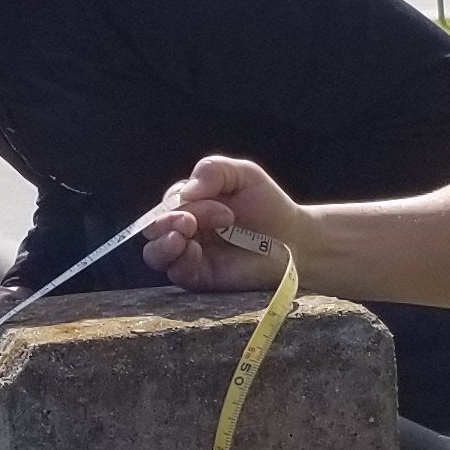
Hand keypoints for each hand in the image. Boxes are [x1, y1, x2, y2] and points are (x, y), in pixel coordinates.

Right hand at [140, 155, 306, 291]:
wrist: (295, 239)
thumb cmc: (267, 205)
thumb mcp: (242, 174)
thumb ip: (213, 170)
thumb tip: (184, 193)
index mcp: (190, 206)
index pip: (166, 204)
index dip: (178, 202)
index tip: (216, 204)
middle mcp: (186, 231)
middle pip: (154, 229)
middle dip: (166, 222)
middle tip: (191, 221)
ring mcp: (192, 257)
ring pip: (155, 254)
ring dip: (164, 244)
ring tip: (183, 236)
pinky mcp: (202, 279)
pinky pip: (177, 274)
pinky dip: (179, 261)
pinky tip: (194, 252)